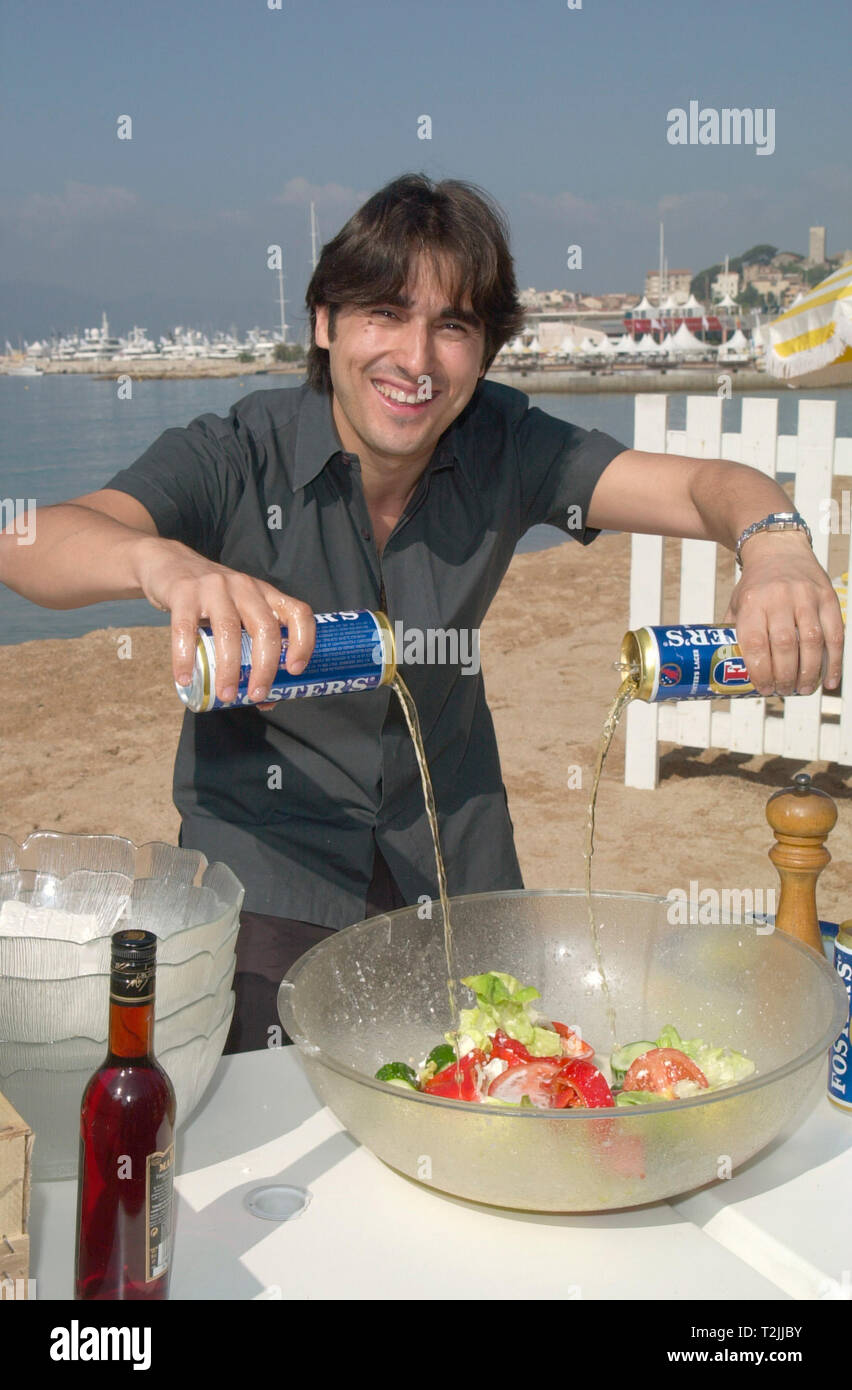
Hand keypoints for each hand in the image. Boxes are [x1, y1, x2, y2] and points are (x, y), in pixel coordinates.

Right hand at [132, 536, 314, 703]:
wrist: (169, 562)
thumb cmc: (210, 599)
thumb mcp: (238, 612)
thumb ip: (249, 649)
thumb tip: (265, 701)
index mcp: (265, 594)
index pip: (297, 612)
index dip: (303, 642)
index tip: (294, 670)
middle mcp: (245, 587)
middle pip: (264, 628)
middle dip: (264, 667)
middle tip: (256, 695)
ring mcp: (214, 588)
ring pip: (228, 631)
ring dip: (229, 668)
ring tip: (226, 694)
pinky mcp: (184, 592)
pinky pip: (185, 629)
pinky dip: (185, 658)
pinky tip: (185, 679)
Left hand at [722, 531, 843, 695]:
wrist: (779, 549)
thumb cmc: (756, 585)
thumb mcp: (737, 604)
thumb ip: (735, 635)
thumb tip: (729, 673)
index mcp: (753, 602)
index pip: (757, 643)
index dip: (761, 671)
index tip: (763, 688)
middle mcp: (780, 598)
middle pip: (785, 645)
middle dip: (785, 676)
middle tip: (782, 691)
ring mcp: (807, 597)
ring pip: (811, 642)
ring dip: (808, 672)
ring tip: (802, 690)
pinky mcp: (828, 598)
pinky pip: (835, 635)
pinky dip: (833, 662)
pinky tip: (828, 681)